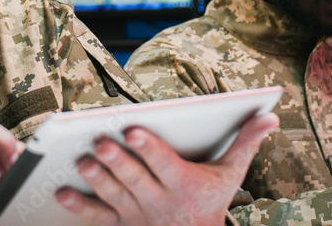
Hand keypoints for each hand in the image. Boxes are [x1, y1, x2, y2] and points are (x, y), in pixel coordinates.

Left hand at [55, 112, 278, 225]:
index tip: (133, 129)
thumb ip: (246, 142)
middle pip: (134, 180)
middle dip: (116, 161)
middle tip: (99, 141)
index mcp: (183, 184)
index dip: (148, 148)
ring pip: (113, 196)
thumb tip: (269, 115)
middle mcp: (158, 202)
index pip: (164, 164)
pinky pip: (98, 217)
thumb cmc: (210, 201)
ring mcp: (137, 216)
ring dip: (96, 179)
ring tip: (81, 160)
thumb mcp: (230, 174)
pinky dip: (80, 206)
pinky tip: (62, 192)